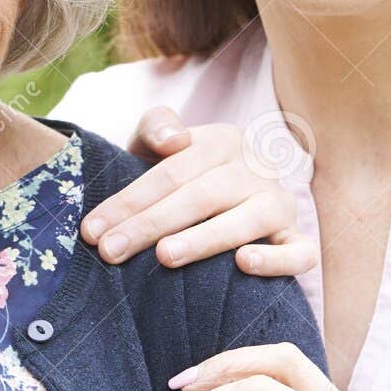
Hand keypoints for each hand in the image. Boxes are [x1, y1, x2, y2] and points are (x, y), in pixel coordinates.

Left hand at [81, 106, 317, 274]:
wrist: (220, 200)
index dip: (128, 200)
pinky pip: (299, 253)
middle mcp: (255, 169)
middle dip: (149, 225)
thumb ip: (156, 126)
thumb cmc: (177, 176)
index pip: (171, 171)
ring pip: (247, 221)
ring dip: (204, 239)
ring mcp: (280, 205)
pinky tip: (243, 263)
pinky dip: (275, 260)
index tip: (92, 231)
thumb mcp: (155, 144)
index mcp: (222, 141)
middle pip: (200, 196)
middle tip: (111, 251)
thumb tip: (172, 140)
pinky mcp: (297, 240)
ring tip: (165, 256)